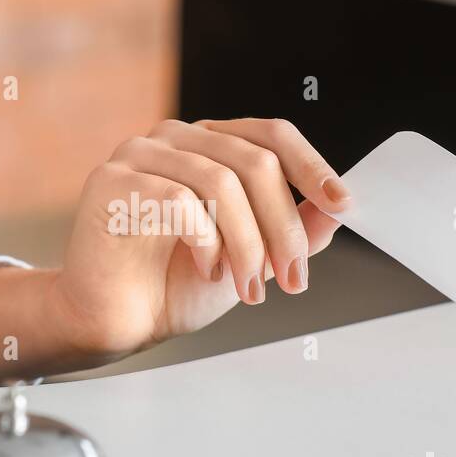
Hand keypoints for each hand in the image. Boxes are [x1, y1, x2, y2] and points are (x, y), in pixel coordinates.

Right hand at [48, 118, 351, 359]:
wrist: (117, 322)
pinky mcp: (114, 181)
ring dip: (248, 245)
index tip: (341, 204)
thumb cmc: (174, 286)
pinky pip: (180, 199)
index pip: (271, 134)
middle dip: (283, 227)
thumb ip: (292, 231)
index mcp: (209, 144)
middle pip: (254, 162)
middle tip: (294, 278)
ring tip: (249, 288)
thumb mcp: (252, 257)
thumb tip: (338, 208)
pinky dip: (206, 243)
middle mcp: (174, 138)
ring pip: (221, 182)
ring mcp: (139, 154)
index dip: (312, 166)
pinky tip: (207, 271)